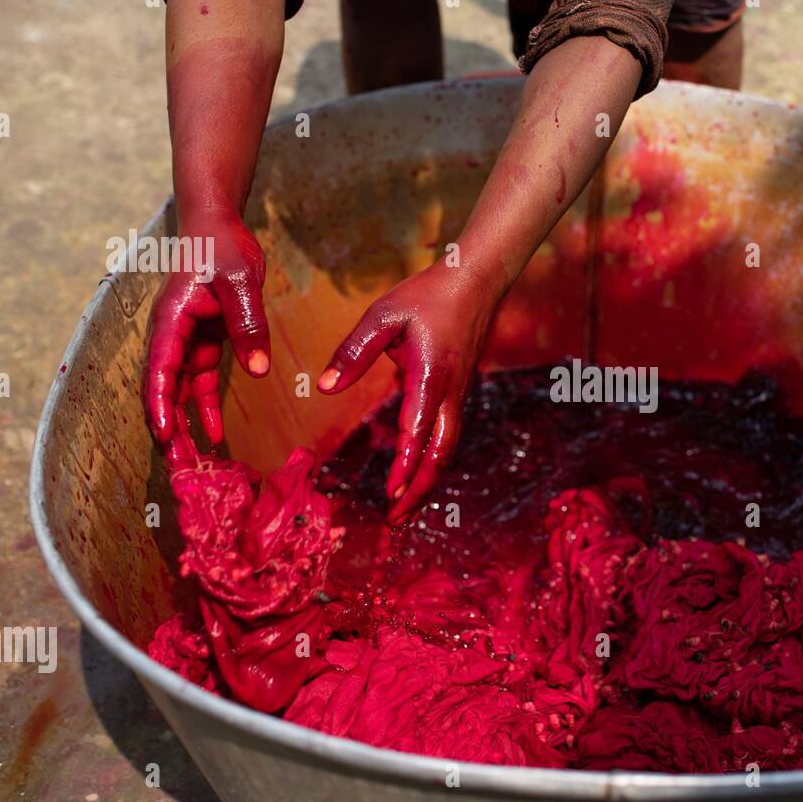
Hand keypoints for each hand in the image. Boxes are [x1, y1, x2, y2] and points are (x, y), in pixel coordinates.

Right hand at [143, 206, 270, 466]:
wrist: (218, 223)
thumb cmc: (224, 246)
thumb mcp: (241, 282)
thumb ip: (247, 325)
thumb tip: (258, 371)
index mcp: (172, 318)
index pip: (160, 368)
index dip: (160, 403)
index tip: (166, 434)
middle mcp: (172, 333)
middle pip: (163, 387)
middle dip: (168, 426)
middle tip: (178, 466)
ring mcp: (186, 339)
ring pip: (180, 389)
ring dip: (185, 423)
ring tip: (193, 462)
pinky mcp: (204, 340)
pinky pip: (199, 381)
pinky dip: (204, 407)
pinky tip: (215, 435)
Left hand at [318, 263, 496, 523]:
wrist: (477, 281)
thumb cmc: (428, 295)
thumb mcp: (383, 315)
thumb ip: (353, 351)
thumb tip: (324, 386)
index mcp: (431, 376)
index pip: (418, 432)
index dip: (404, 466)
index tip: (389, 494)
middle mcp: (450, 394)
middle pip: (440, 455)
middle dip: (419, 491)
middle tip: (396, 520)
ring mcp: (458, 396)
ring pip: (446, 450)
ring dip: (426, 482)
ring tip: (403, 509)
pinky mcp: (457, 393)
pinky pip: (446, 437)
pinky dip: (432, 462)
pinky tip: (416, 473)